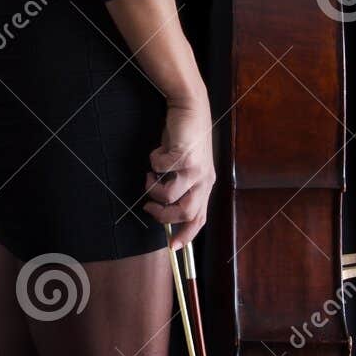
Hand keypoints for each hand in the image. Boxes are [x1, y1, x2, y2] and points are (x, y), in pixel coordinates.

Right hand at [143, 96, 215, 251]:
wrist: (191, 108)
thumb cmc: (186, 139)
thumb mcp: (188, 167)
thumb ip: (182, 186)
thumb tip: (164, 208)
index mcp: (206, 185)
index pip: (200, 218)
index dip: (187, 235)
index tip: (173, 247)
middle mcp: (204, 179)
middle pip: (185, 212)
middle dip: (163, 215)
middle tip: (149, 207)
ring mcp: (195, 168)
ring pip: (170, 194)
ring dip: (153, 188)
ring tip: (150, 176)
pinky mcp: (184, 155)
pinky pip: (160, 168)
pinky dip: (153, 162)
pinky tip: (158, 151)